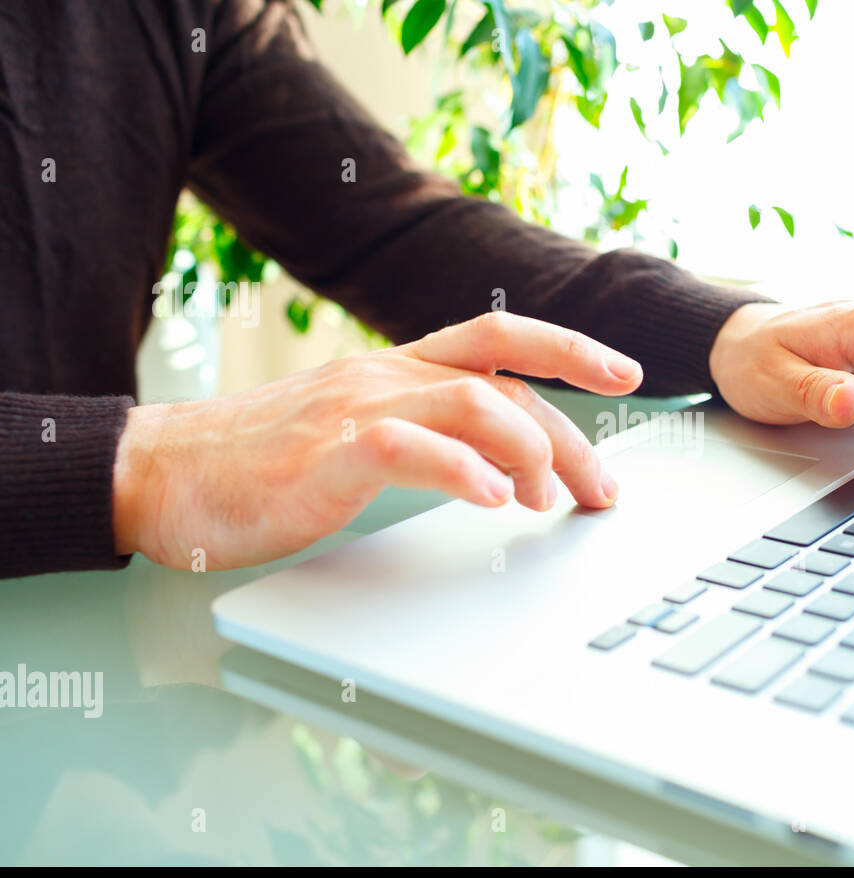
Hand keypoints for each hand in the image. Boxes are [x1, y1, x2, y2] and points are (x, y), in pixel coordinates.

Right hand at [112, 312, 642, 570]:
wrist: (165, 473)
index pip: (502, 338)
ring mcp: (357, 408)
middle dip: (572, 438)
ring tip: (546, 501)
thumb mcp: (362, 432)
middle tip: (603, 490)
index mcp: (398, 368)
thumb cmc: (268, 462)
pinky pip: (412, 449)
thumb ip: (430, 432)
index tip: (626, 372)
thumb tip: (507, 467)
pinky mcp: (327, 453)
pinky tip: (495, 501)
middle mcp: (387, 375)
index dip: (571, 347)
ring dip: (530, 454)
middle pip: (508, 386)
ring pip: (475, 404)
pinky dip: (466, 472)